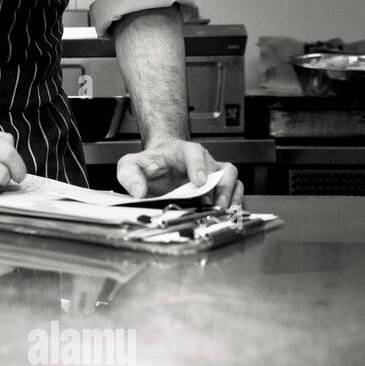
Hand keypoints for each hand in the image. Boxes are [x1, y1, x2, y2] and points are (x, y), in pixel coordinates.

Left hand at [116, 138, 242, 207]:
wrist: (159, 162)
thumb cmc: (149, 163)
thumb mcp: (131, 165)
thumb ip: (130, 176)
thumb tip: (138, 191)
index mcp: (182, 151)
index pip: (194, 153)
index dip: (198, 166)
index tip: (199, 182)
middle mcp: (202, 160)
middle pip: (220, 169)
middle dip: (221, 188)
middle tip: (214, 206)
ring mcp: (211, 172)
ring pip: (231, 179)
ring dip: (230, 196)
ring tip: (222, 212)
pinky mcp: (216, 185)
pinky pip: (234, 189)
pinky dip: (234, 201)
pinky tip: (227, 214)